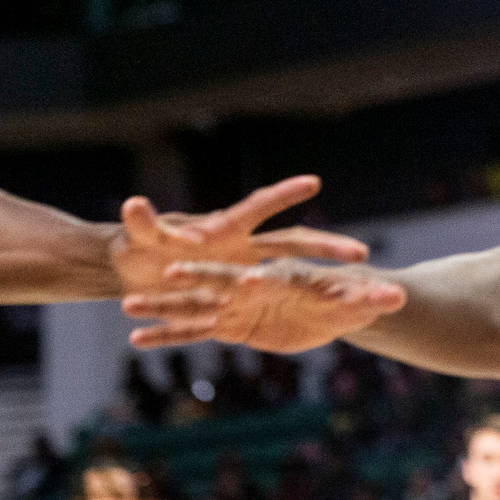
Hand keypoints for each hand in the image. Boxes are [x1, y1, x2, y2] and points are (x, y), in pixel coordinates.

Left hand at [112, 177, 367, 295]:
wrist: (136, 272)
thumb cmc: (137, 247)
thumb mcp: (138, 239)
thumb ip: (141, 225)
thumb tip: (135, 206)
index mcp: (224, 230)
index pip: (258, 207)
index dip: (282, 195)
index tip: (312, 183)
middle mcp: (242, 251)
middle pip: (293, 243)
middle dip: (327, 247)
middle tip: (360, 256)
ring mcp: (243, 277)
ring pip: (293, 274)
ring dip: (324, 281)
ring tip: (364, 290)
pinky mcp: (233, 304)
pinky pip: (272, 301)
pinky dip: (294, 309)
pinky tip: (328, 317)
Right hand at [123, 258, 405, 352]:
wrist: (335, 305)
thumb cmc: (345, 298)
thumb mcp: (355, 303)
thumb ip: (371, 299)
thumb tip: (397, 298)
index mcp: (278, 276)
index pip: (257, 274)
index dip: (243, 277)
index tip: (232, 278)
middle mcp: (249, 285)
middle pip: (214, 282)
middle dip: (189, 282)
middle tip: (160, 278)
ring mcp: (235, 306)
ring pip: (194, 307)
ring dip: (164, 308)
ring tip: (127, 309)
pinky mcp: (230, 326)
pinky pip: (193, 331)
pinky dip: (168, 336)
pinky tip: (136, 341)